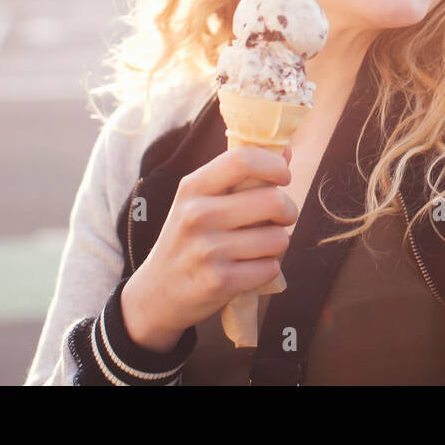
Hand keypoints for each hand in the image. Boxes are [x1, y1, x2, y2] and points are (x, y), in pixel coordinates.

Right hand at [121, 144, 296, 352]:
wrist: (157, 293)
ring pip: (278, 238)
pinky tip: (249, 268)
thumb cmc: (190, 238)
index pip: (243, 159)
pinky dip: (267, 269)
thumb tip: (288, 150)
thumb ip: (242, 175)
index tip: (283, 177)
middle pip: (273, 201)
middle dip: (288, 210)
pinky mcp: (218, 282)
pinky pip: (270, 268)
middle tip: (280, 218)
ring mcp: (207, 250)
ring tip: (260, 246)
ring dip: (278, 243)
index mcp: (193, 187)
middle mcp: (197, 215)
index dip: (275, 165)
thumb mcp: (201, 200)